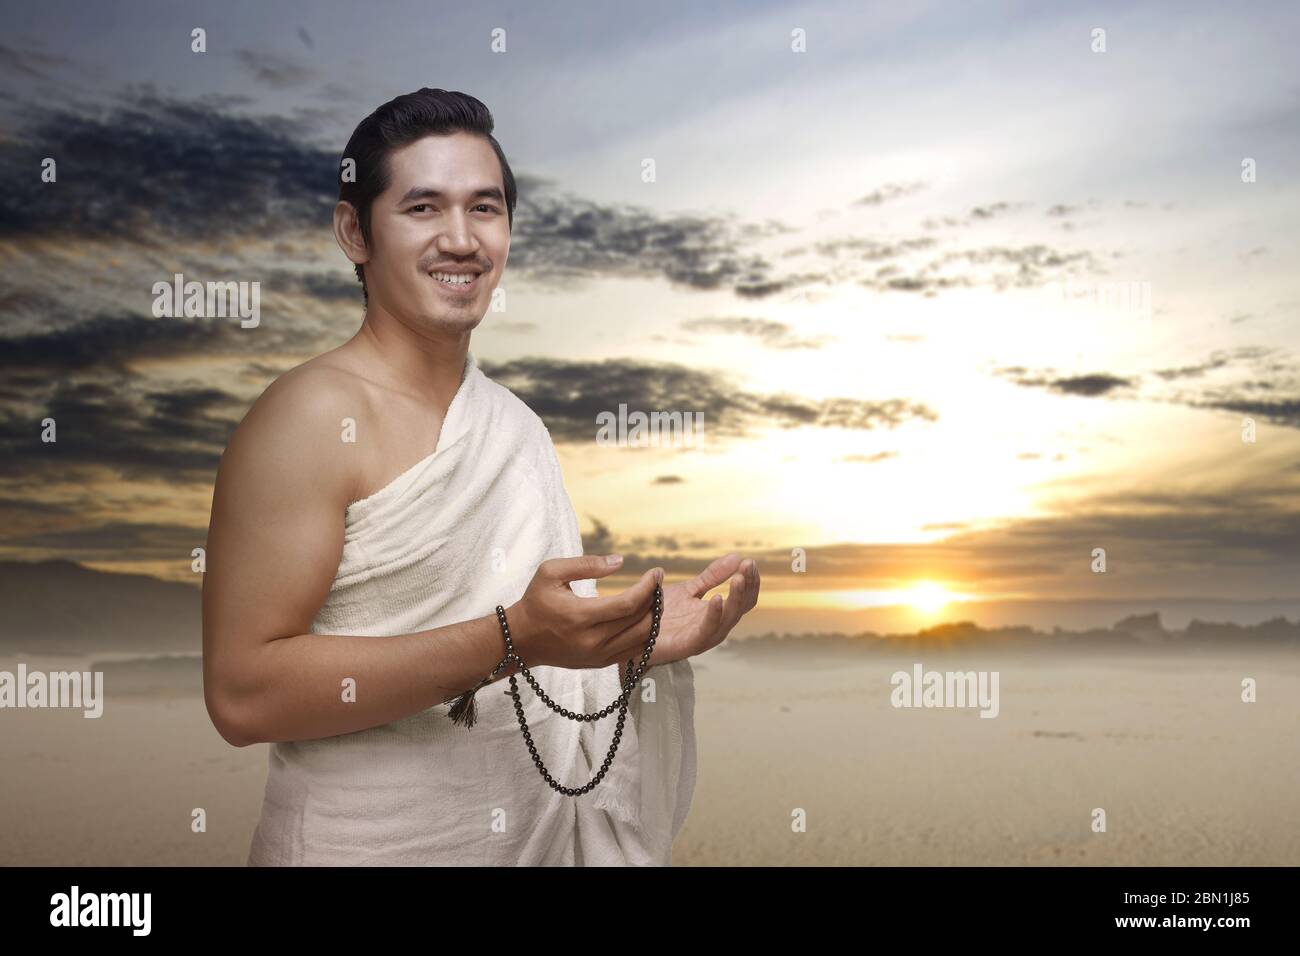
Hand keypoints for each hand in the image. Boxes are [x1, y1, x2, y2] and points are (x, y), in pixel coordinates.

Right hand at [507, 555, 661, 669]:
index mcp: (580, 617)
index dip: (648, 587)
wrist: (520, 640)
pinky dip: (645, 635)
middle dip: (655, 599)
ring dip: (654, 617)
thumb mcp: (551, 572)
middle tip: (657, 582)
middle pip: (640, 622)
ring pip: (642, 639)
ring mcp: (598, 656)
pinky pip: (634, 651)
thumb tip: (619, 561)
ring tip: (653, 598)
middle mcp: (592, 641)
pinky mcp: (600, 663)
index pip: (628, 604)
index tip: (656, 572)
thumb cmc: (535, 602)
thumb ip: (585, 564)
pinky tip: (645, 617)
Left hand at [640, 553, 759, 667]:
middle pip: (741, 607)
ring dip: (736, 598)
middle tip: (748, 565)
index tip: (750, 561)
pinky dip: (714, 615)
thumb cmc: (660, 614)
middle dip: (748, 586)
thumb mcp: (689, 589)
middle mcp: (716, 626)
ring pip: (729, 619)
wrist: (632, 633)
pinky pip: (707, 630)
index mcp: (718, 614)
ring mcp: (704, 637)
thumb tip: (736, 556)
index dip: (750, 581)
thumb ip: (712, 576)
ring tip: (739, 578)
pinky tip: (718, 598)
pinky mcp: (689, 645)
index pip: (744, 598)